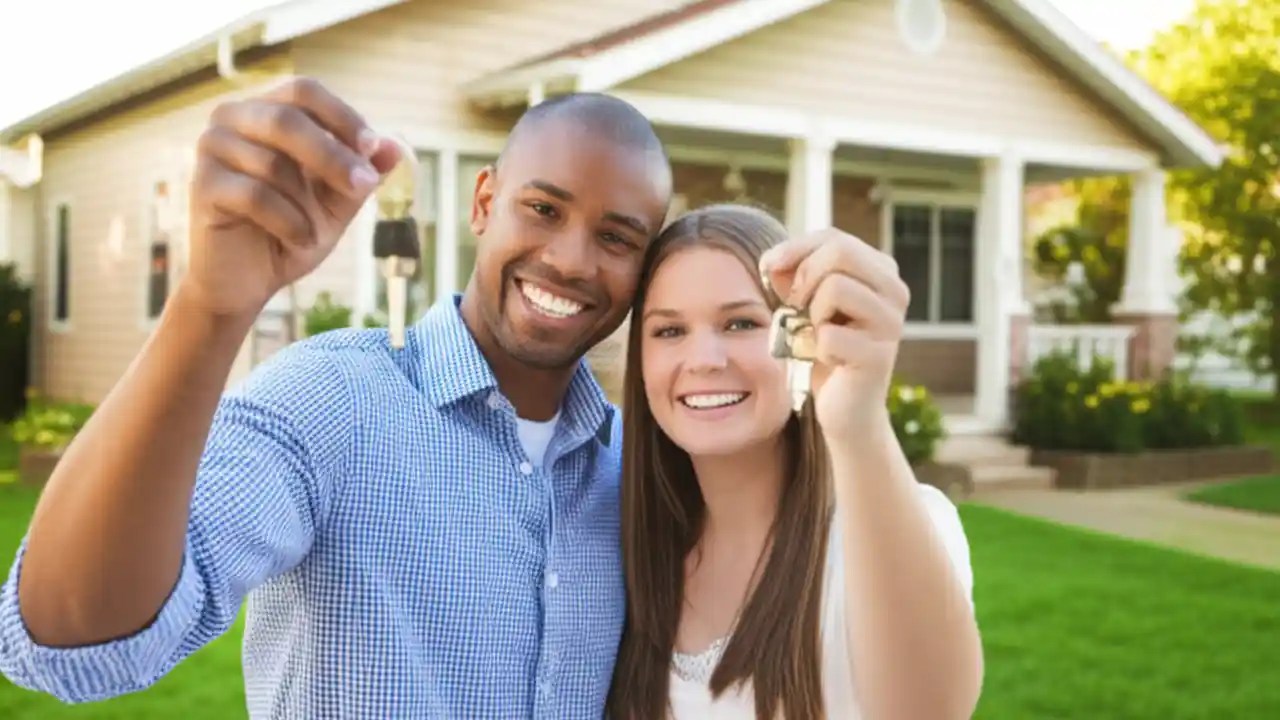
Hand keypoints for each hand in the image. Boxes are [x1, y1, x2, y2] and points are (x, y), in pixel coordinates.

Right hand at [182, 77, 401, 317]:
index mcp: (265, 111)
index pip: (304, 91)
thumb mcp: (337, 203)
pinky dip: (289, 222)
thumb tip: (397, 146)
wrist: (246, 282)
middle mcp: (231, 119)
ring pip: (274, 163)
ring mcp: (212, 150)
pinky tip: (300, 240)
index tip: (371, 147)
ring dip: (306, 204)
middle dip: (333, 155)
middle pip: (288, 118)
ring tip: (315, 232)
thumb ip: (363, 174)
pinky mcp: (201, 186)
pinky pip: (256, 195)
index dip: (341, 116)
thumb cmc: (291, 232)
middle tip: (363, 185)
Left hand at [760, 228, 909, 438]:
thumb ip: (793, 274)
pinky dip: (814, 349)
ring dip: (811, 314)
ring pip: (836, 287)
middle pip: (840, 252)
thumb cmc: (824, 349)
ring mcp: (892, 324)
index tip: (769, 267)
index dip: (794, 248)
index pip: (834, 238)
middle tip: (796, 308)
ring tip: (817, 334)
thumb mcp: (805, 302)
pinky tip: (828, 361)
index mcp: (881, 272)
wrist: (844, 407)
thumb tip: (772, 260)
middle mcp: (895, 292)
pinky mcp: (879, 357)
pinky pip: (828, 335)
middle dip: (804, 277)